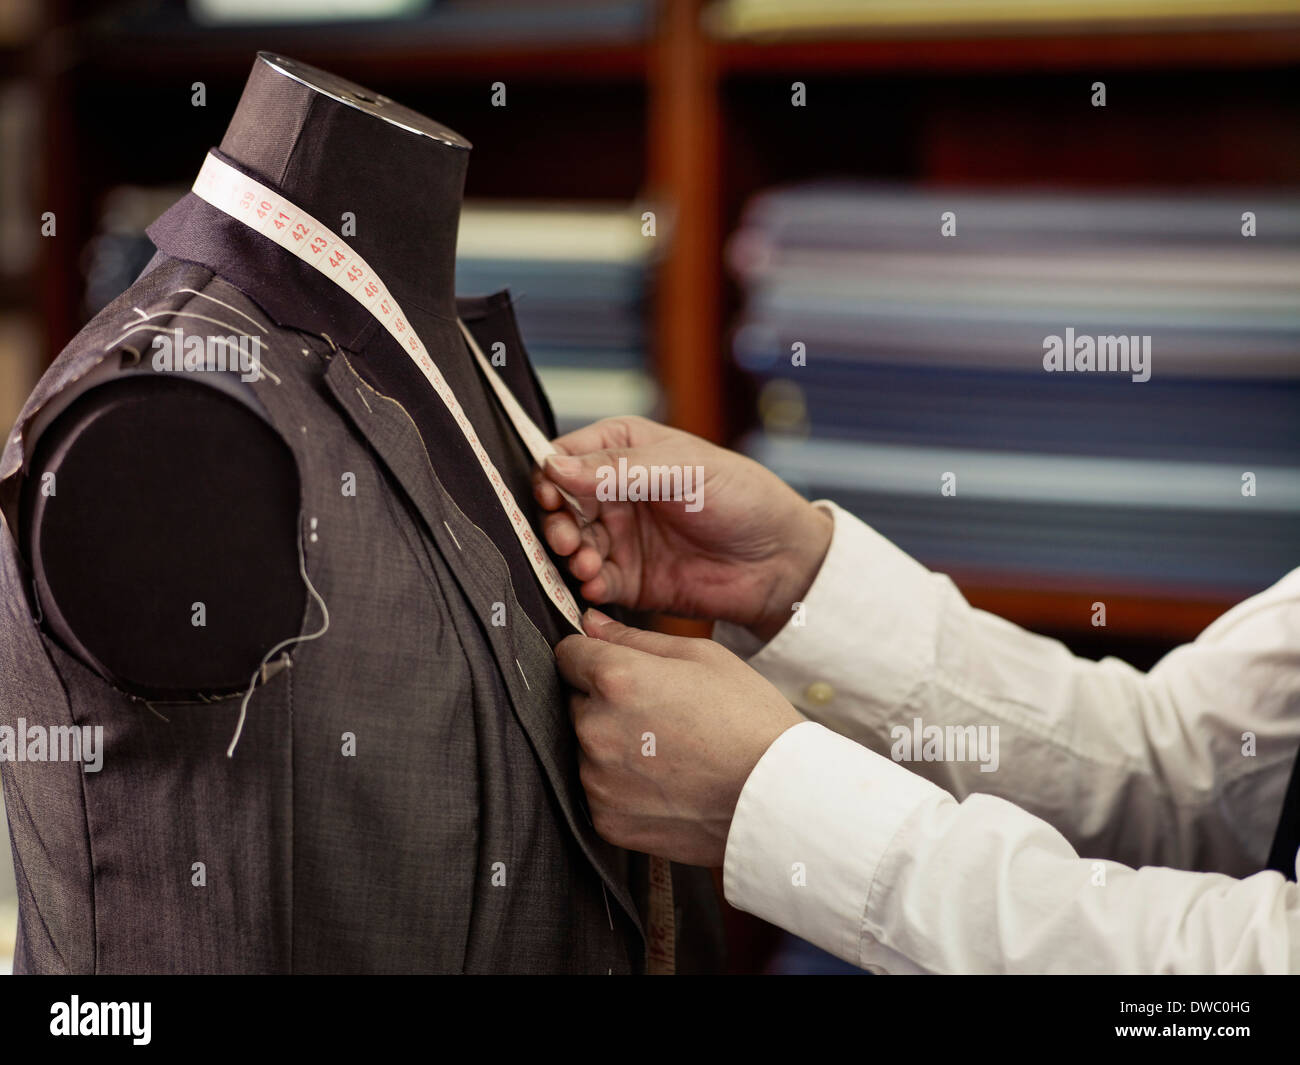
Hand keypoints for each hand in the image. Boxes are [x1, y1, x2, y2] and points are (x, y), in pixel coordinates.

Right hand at [534, 416, 832, 641]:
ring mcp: (620, 537)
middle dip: (556, 521)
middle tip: (567, 537)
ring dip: (570, 555)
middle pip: (560, 505)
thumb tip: (556, 466)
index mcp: (625, 450)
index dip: (550, 475)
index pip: (565, 456)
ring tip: (586, 562)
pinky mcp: (629, 580)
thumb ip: (619, 468)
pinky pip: (593, 583)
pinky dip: (588, 585)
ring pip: (571, 545)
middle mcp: (615, 492)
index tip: (549, 494)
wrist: (781, 562)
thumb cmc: (744, 498)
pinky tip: (599, 585)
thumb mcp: (684, 469)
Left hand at [556, 608, 804, 866]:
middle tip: (657, 714)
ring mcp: (597, 780)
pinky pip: (596, 790)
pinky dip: (619, 785)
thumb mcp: (701, 657)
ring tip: (665, 751)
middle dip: (601, 702)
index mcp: (616, 679)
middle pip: (573, 702)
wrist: (777, 799)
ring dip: (608, 745)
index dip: (592, 656)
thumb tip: (590, 623)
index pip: (567, 654)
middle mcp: (595, 729)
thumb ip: (634, 637)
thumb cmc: (749, 719)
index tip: (617, 668)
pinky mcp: (605, 819)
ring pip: (583, 748)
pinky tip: (662, 781)